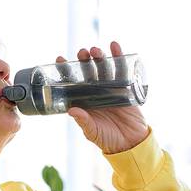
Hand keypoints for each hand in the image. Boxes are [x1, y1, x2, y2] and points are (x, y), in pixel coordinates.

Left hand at [56, 40, 149, 154]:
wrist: (130, 144)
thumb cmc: (107, 139)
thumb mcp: (92, 131)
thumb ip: (83, 121)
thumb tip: (71, 111)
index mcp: (84, 101)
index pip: (72, 82)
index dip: (65, 71)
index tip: (59, 59)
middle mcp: (95, 92)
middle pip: (88, 71)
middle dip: (83, 60)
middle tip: (81, 53)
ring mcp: (110, 88)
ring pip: (103, 67)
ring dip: (99, 56)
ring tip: (95, 50)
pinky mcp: (125, 87)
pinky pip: (121, 70)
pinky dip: (119, 57)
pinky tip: (115, 47)